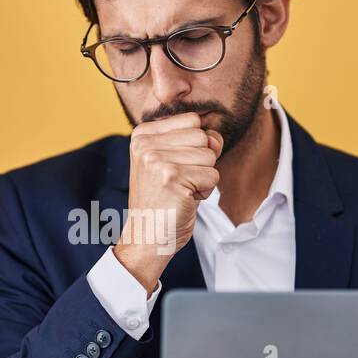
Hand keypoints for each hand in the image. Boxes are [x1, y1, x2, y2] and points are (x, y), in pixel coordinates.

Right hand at [114, 112, 221, 293]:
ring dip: (203, 178)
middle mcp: (145, 143)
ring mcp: (156, 159)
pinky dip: (205, 192)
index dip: (194, 147)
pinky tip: (184, 200)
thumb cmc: (164, 201)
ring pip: (209, 156)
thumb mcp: (176, 162)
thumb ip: (197, 141)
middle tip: (178, 182)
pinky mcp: (171, 176)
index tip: (173, 168)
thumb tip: (215, 138)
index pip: (192, 121)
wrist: (147, 237)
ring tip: (180, 191)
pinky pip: (212, 175)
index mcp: (142, 134)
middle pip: (202, 137)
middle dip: (200, 163)